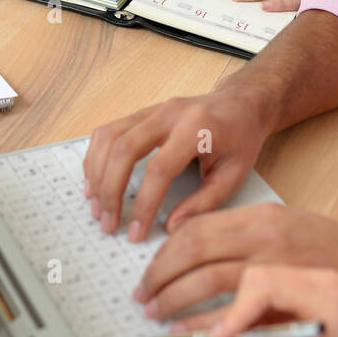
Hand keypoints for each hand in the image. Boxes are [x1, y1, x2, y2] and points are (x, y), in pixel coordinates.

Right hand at [83, 88, 275, 242]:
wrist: (241, 104)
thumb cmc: (240, 138)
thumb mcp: (234, 175)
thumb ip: (204, 202)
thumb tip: (172, 227)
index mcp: (196, 128)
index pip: (159, 169)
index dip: (143, 204)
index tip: (136, 233)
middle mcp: (169, 113)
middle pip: (124, 149)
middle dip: (110, 190)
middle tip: (107, 222)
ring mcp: (152, 109)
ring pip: (110, 136)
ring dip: (97, 173)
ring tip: (97, 206)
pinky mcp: (142, 112)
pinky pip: (109, 130)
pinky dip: (97, 156)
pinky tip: (96, 180)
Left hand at [134, 203, 337, 320]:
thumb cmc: (334, 250)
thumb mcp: (287, 226)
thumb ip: (246, 236)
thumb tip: (200, 252)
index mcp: (259, 216)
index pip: (195, 227)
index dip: (165, 252)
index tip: (150, 270)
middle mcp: (263, 235)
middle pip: (192, 250)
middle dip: (160, 276)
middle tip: (143, 296)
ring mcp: (274, 266)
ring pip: (206, 281)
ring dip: (174, 300)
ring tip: (157, 315)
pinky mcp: (286, 298)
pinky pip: (233, 313)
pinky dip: (206, 324)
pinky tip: (191, 333)